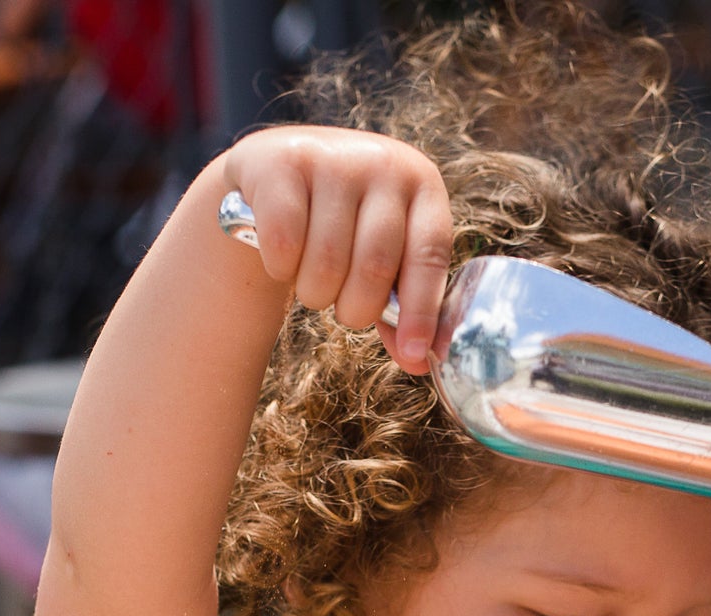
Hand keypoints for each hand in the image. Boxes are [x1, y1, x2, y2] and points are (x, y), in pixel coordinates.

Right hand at [220, 125, 452, 374]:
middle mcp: (382, 163)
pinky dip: (282, 269)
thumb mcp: (386, 259)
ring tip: (314, 284)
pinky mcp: (282, 162)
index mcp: (423, 185)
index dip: (422, 311)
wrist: (281, 172)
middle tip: (346, 312)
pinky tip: (283, 261)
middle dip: (357, 308)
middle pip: (376, 265)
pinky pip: (284, 241)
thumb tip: (418, 362)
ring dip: (317, 294)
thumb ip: (403, 310)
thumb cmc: (349, 227)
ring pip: (328, 259)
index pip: (429, 256)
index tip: (413, 352)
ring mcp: (332, 157)